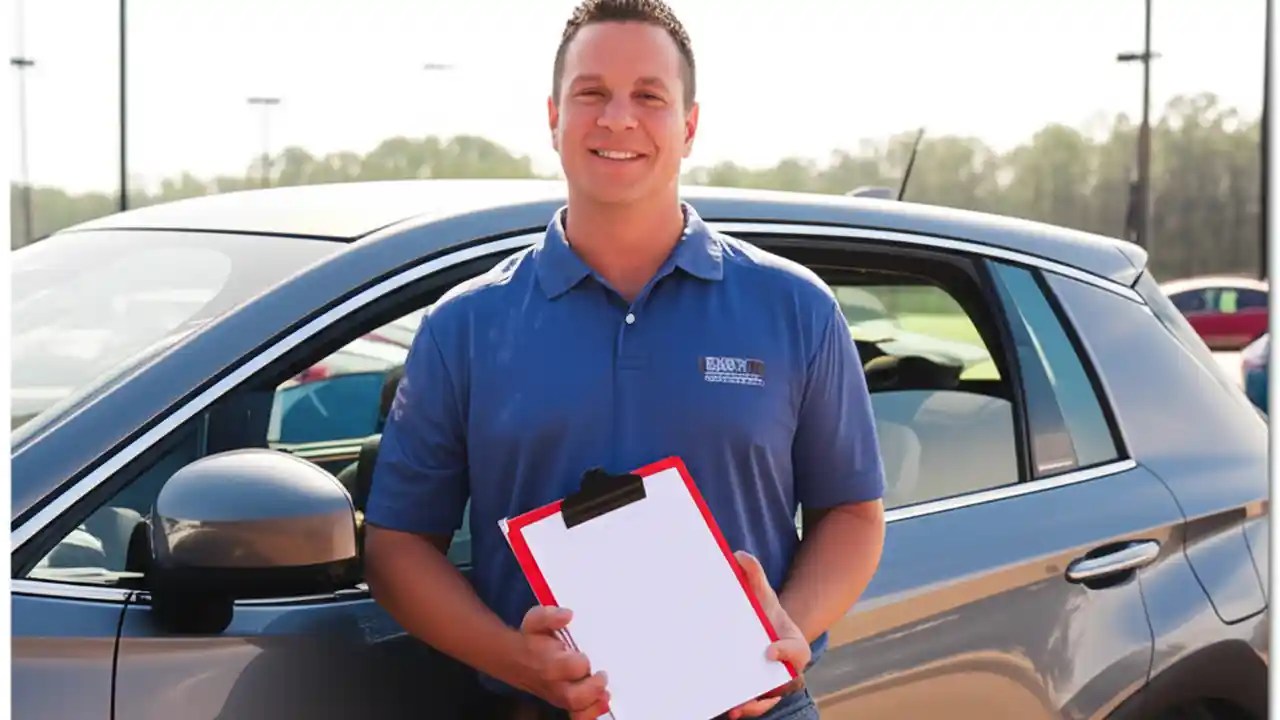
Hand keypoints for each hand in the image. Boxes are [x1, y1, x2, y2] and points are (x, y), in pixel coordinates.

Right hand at [518, 605, 610, 718]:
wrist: (514, 659)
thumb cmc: (532, 639)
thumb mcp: (536, 620)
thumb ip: (550, 616)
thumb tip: (567, 615)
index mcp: (548, 662)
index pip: (569, 667)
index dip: (579, 663)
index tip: (583, 654)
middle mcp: (553, 683)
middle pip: (574, 696)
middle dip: (592, 688)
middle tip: (602, 675)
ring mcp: (558, 696)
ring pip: (576, 708)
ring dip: (594, 704)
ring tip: (606, 694)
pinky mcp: (563, 702)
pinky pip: (577, 715)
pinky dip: (591, 712)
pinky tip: (602, 703)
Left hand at [725, 551, 810, 719]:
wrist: (760, 630)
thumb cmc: (763, 612)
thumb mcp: (761, 593)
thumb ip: (753, 575)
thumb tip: (739, 556)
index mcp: (793, 644)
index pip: (797, 651)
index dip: (787, 652)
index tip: (770, 650)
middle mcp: (785, 668)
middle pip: (782, 685)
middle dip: (767, 691)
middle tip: (751, 693)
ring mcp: (771, 682)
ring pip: (766, 700)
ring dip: (751, 706)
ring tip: (734, 709)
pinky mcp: (755, 692)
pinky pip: (752, 704)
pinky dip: (742, 709)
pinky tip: (726, 710)